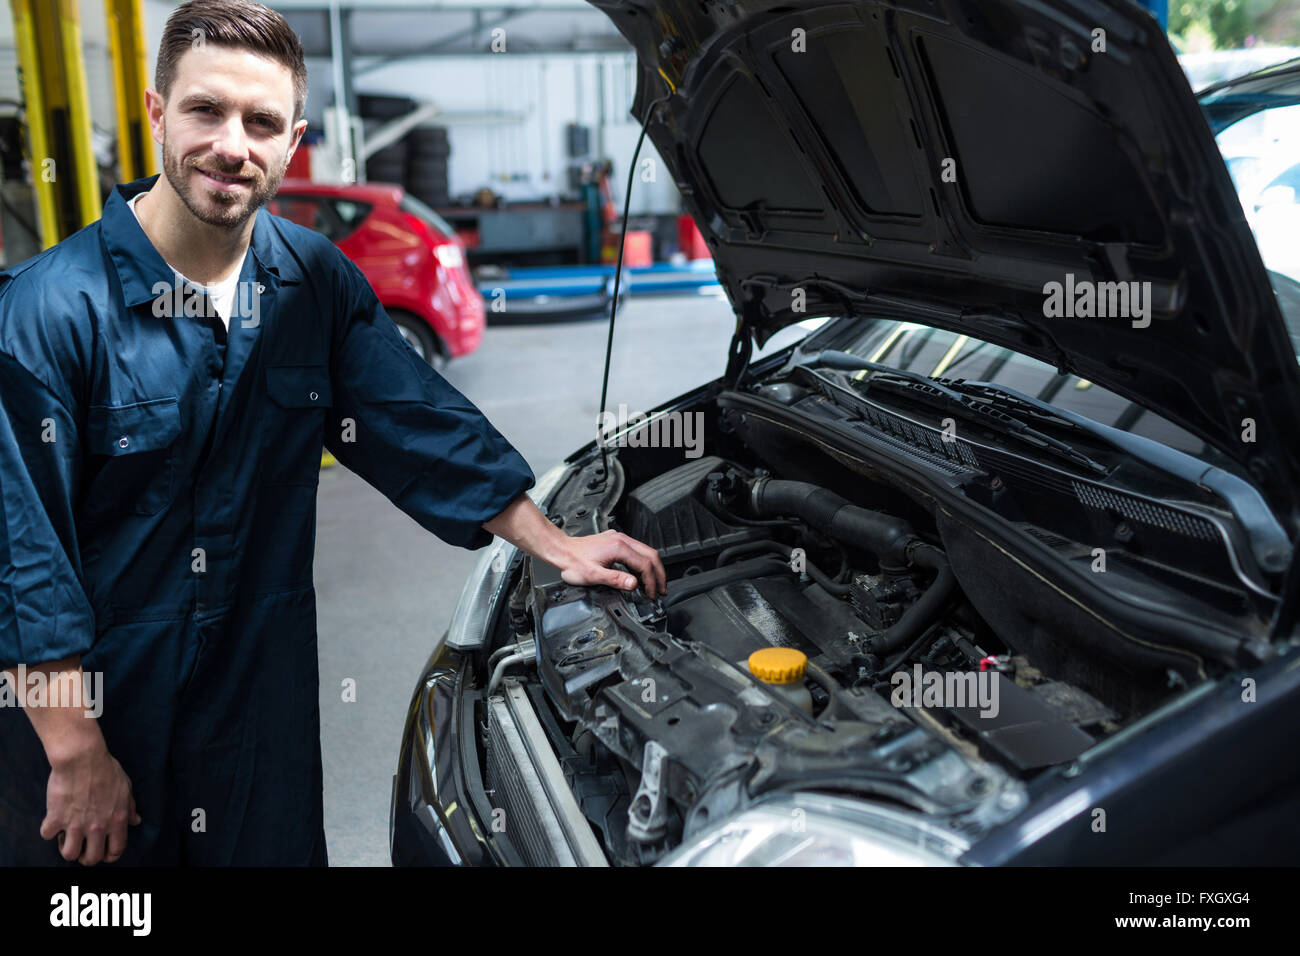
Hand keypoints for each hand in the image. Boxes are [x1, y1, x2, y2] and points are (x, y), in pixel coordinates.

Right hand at [41, 738, 141, 864]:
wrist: (83, 758)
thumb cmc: (106, 769)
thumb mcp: (125, 787)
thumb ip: (129, 807)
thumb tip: (135, 820)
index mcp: (116, 820)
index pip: (116, 850)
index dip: (111, 855)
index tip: (105, 853)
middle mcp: (97, 827)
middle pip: (92, 859)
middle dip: (87, 857)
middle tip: (83, 848)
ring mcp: (76, 824)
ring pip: (69, 854)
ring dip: (68, 848)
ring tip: (68, 838)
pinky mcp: (56, 818)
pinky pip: (47, 835)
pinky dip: (48, 830)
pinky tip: (53, 821)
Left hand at [554, 529, 666, 599]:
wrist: (562, 550)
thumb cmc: (573, 562)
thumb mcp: (594, 575)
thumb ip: (616, 580)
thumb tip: (634, 584)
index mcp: (619, 547)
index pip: (645, 565)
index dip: (652, 582)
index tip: (652, 594)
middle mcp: (621, 540)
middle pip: (651, 555)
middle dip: (659, 574)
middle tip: (662, 590)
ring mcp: (620, 539)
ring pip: (647, 551)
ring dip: (653, 568)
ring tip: (655, 584)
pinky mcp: (616, 541)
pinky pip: (638, 550)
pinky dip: (644, 563)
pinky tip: (642, 573)